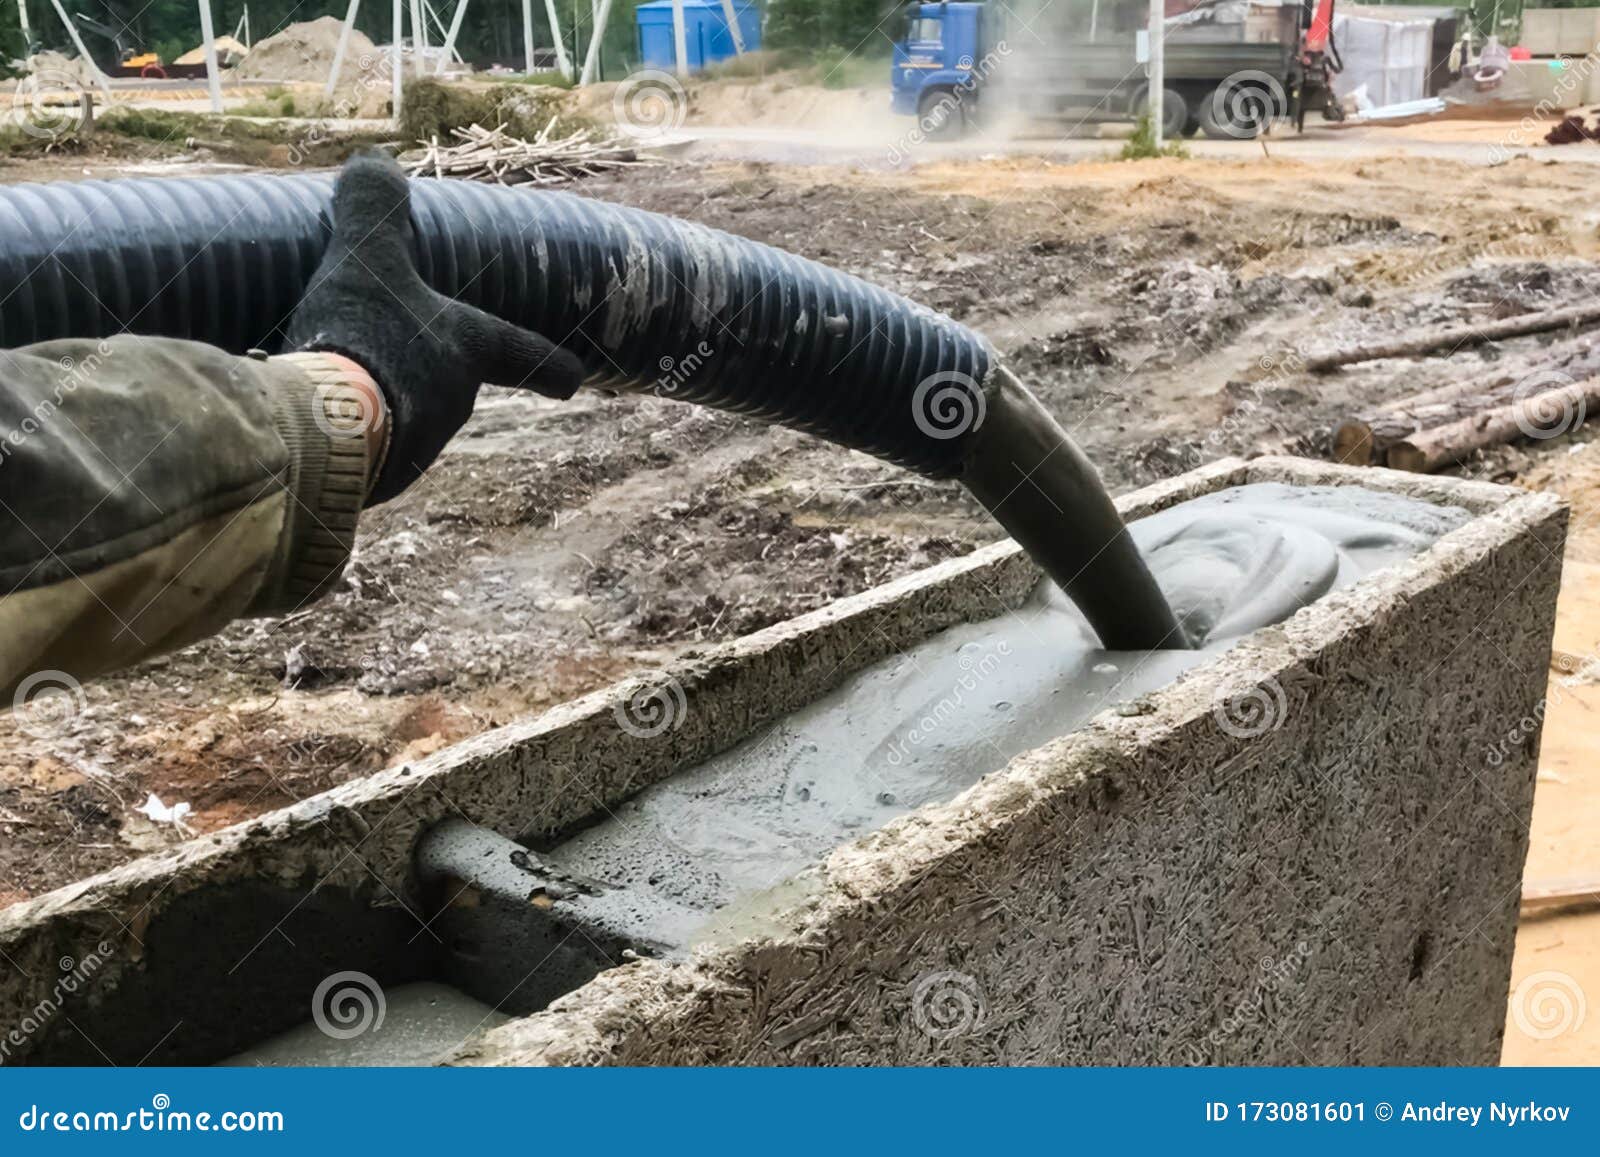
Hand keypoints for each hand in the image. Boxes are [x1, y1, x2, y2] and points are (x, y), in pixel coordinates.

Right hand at [287, 152, 583, 503]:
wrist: (322, 427)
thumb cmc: (362, 334)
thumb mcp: (366, 255)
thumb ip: (374, 206)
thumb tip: (374, 161)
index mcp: (470, 351)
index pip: (528, 356)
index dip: (552, 364)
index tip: (574, 380)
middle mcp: (454, 404)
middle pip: (448, 383)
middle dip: (421, 371)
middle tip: (380, 352)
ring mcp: (418, 448)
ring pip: (406, 419)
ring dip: (380, 404)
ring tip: (332, 383)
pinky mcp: (376, 480)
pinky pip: (368, 451)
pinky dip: (348, 433)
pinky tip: (312, 418)